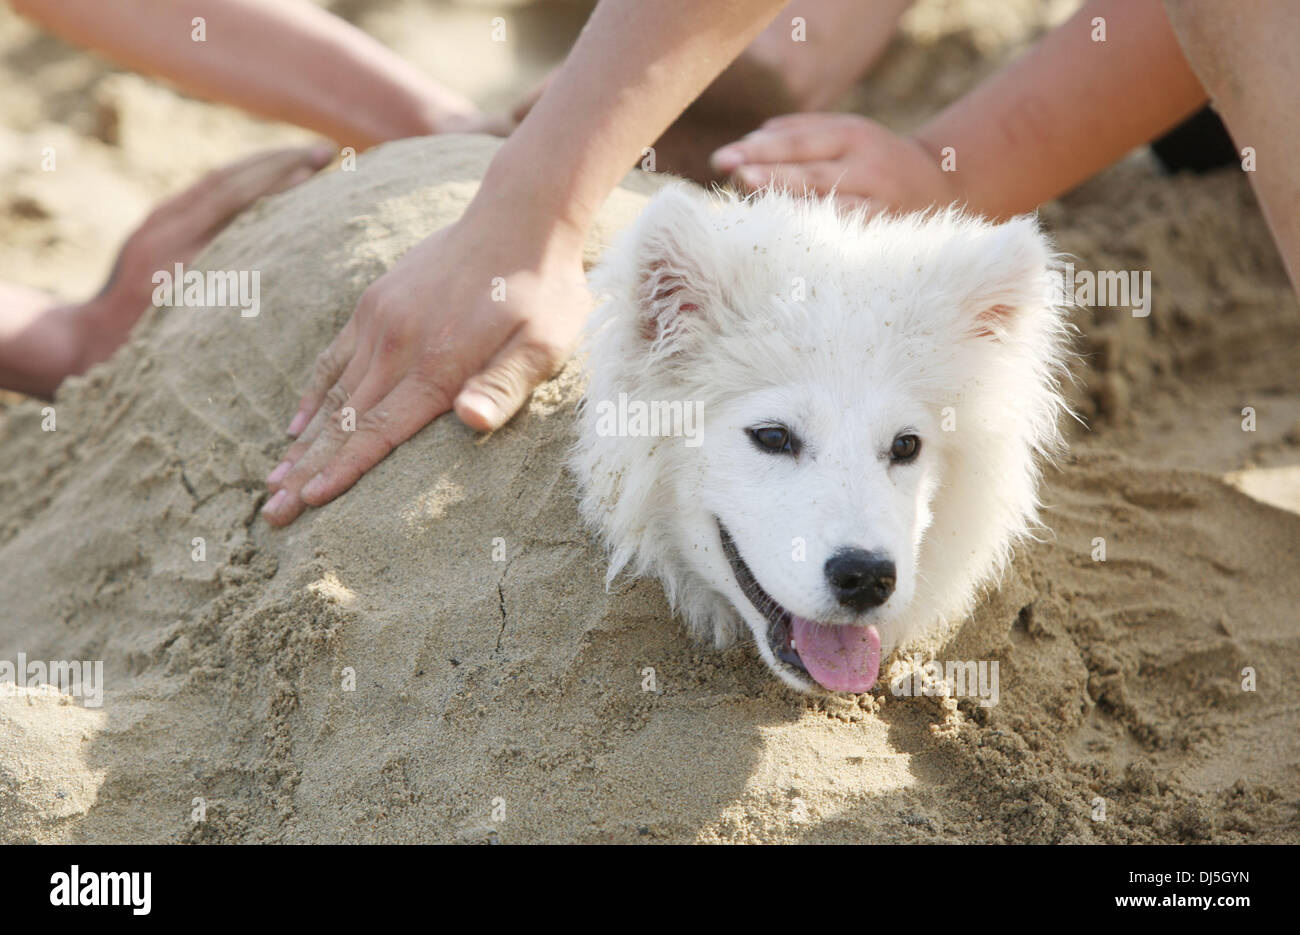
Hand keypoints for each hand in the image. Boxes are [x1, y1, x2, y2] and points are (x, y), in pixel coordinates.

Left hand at [0, 144, 332, 397]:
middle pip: (229, 182)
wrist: (83, 337)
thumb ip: (219, 301)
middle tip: (327, 151)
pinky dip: (244, 177)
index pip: (232, 206)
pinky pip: (207, 190)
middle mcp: (165, 228)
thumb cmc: (139, 349)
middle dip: (280, 163)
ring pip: (218, 180)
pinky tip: (271, 176)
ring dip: (265, 164)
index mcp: (173, 255)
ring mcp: (159, 221)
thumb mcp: (181, 331)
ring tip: (309, 156)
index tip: (314, 173)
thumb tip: (276, 272)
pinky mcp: (157, 221)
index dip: (275, 187)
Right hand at [261, 206, 591, 525]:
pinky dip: (313, 392)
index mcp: (438, 367)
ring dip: (302, 441)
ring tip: (274, 480)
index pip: (377, 432)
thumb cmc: (541, 291)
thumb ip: (505, 385)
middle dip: (306, 470)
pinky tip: (296, 423)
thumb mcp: (544, 343)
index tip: (306, 502)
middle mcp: (398, 347)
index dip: (342, 470)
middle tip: (273, 513)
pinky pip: (334, 356)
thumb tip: (469, 421)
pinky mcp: (376, 302)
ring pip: (332, 394)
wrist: (519, 217)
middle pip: (343, 422)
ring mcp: (381, 322)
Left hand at [710, 113, 958, 214]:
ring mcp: (878, 199)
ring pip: (827, 198)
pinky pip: (847, 228)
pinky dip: (819, 228)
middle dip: (768, 171)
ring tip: (751, 192)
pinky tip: (790, 231)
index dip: (759, 149)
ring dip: (787, 198)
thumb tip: (752, 140)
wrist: (944, 187)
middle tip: (731, 172)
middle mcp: (866, 164)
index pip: (798, 142)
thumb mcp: (850, 135)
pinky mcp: (885, 228)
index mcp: (853, 135)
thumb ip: (803, 131)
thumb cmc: (875, 162)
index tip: (720, 158)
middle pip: (809, 169)